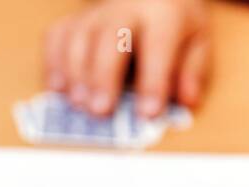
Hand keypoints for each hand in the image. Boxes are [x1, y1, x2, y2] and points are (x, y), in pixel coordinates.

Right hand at [43, 0, 211, 117]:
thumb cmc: (171, 22)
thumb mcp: (196, 40)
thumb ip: (192, 70)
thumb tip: (186, 101)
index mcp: (164, 14)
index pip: (159, 46)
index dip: (153, 82)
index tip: (149, 114)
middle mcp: (126, 8)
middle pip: (109, 39)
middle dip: (103, 78)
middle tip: (100, 112)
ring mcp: (94, 14)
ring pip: (78, 40)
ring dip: (75, 76)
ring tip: (79, 105)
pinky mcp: (71, 21)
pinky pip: (55, 38)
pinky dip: (52, 65)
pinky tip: (58, 89)